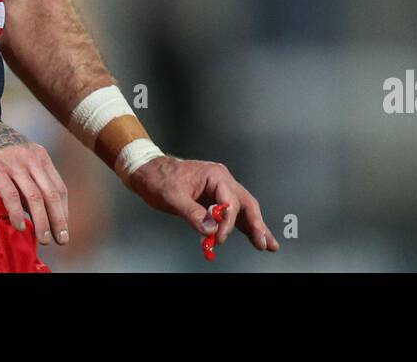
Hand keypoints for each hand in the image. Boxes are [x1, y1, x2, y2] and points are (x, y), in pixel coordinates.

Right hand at [0, 109, 69, 245]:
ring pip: (34, 197)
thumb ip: (28, 181)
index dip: (63, 211)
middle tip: (62, 239)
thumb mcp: (17, 159)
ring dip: (42, 221)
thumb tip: (36, 211)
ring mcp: (14, 163)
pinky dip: (16, 213)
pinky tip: (20, 227)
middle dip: (58, 220)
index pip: (59, 187)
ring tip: (44, 239)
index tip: (63, 228)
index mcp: (40, 156)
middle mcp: (31, 159)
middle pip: (51, 194)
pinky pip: (10, 194)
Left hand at [127, 155, 279, 251]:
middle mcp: (222, 181)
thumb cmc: (159, 178)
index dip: (228, 221)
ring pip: (244, 209)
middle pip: (246, 203)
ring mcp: (220, 190)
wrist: (148, 172)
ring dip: (256, 227)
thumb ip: (193, 213)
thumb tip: (211, 229)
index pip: (231, 200)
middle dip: (257, 224)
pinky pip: (232, 214)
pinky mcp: (214, 200)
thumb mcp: (173, 196)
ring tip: (269, 245)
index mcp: (215, 175)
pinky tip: (254, 238)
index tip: (219, 237)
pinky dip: (243, 226)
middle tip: (264, 243)